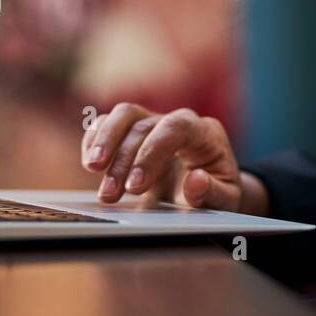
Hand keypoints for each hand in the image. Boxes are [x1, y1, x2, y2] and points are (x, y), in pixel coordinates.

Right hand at [80, 103, 267, 213]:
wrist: (208, 186)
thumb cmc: (217, 191)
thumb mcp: (225, 200)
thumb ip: (212, 193)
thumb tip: (195, 181)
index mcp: (206, 133)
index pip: (177, 127)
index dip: (152, 153)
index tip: (135, 186)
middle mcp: (178, 121)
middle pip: (143, 125)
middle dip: (123, 160)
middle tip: (110, 194)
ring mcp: (154, 122)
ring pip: (122, 116)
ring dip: (103, 143)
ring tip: (93, 171)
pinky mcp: (133, 130)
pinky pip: (108, 123)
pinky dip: (94, 139)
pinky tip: (90, 163)